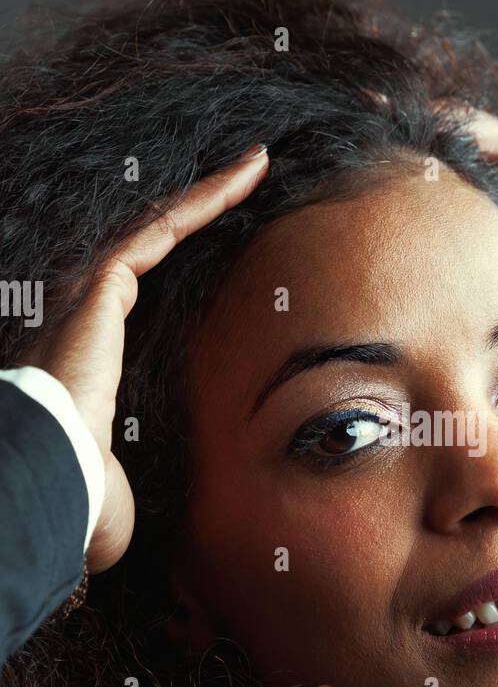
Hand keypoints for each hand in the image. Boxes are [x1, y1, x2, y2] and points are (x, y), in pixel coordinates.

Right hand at [16, 146, 269, 573]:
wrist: (52, 485)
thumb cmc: (83, 496)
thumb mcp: (125, 480)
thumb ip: (143, 475)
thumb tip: (168, 522)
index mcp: (93, 354)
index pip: (144, 290)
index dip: (183, 262)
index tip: (225, 241)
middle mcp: (86, 314)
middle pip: (152, 246)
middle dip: (198, 210)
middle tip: (247, 179)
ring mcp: (89, 295)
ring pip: (159, 226)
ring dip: (210, 192)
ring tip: (256, 163)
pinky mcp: (101, 286)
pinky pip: (162, 226)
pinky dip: (205, 198)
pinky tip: (246, 174)